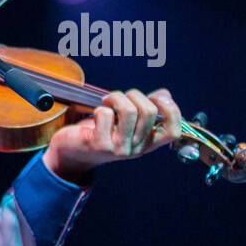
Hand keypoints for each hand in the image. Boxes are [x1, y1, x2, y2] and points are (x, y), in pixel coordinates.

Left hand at [42, 87, 182, 182]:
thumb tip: (165, 95)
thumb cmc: (101, 131)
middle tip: (120, 97)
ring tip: (108, 100)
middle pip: (149, 112)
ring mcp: (118, 149)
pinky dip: (100, 107)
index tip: (157, 98)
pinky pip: (106, 114)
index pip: (173, 132)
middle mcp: (136, 149)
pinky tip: (95, 114)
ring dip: (117, 97)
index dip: (172, 111)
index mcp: (148, 143)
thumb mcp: (127, 122)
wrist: (71, 151)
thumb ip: (146, 109)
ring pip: (128, 111)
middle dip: (135, 94)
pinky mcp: (100, 144)